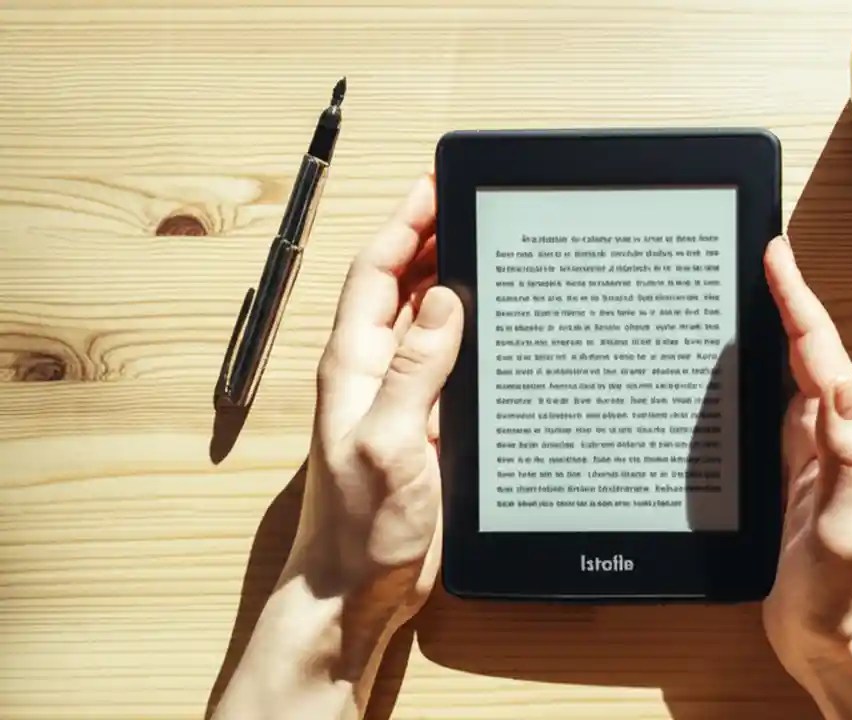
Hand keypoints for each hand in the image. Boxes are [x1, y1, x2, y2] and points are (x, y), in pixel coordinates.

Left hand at [293, 171, 460, 639]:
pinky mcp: (421, 427)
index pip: (377, 274)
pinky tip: (494, 328)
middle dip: (431, 240)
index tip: (434, 187)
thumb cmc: (357, 527)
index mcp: (354, 366)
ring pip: (426, 322)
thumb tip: (441, 298)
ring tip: (489, 248)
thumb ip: (413, 369)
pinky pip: (445, 363)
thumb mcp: (389, 442)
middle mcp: (373, 374)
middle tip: (472, 206)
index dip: (404, 225)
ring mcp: (398, 399)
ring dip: (450, 282)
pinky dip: (467, 335)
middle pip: (401, 287)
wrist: (353, 591)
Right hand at [761, 237, 851, 719]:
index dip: (798, 300)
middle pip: (807, 353)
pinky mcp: (790, 480)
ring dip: (775, 333)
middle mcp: (830, 440)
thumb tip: (846, 383)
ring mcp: (810, 459)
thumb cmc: (846, 591)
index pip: (819, 353)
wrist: (838, 642)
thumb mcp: (848, 522)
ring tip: (753, 295)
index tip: (777, 255)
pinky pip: (772, 413)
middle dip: (787, 300)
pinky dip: (759, 381)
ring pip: (790, 378)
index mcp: (845, 440)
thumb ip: (851, 455)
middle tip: (763, 257)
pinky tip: (741, 374)